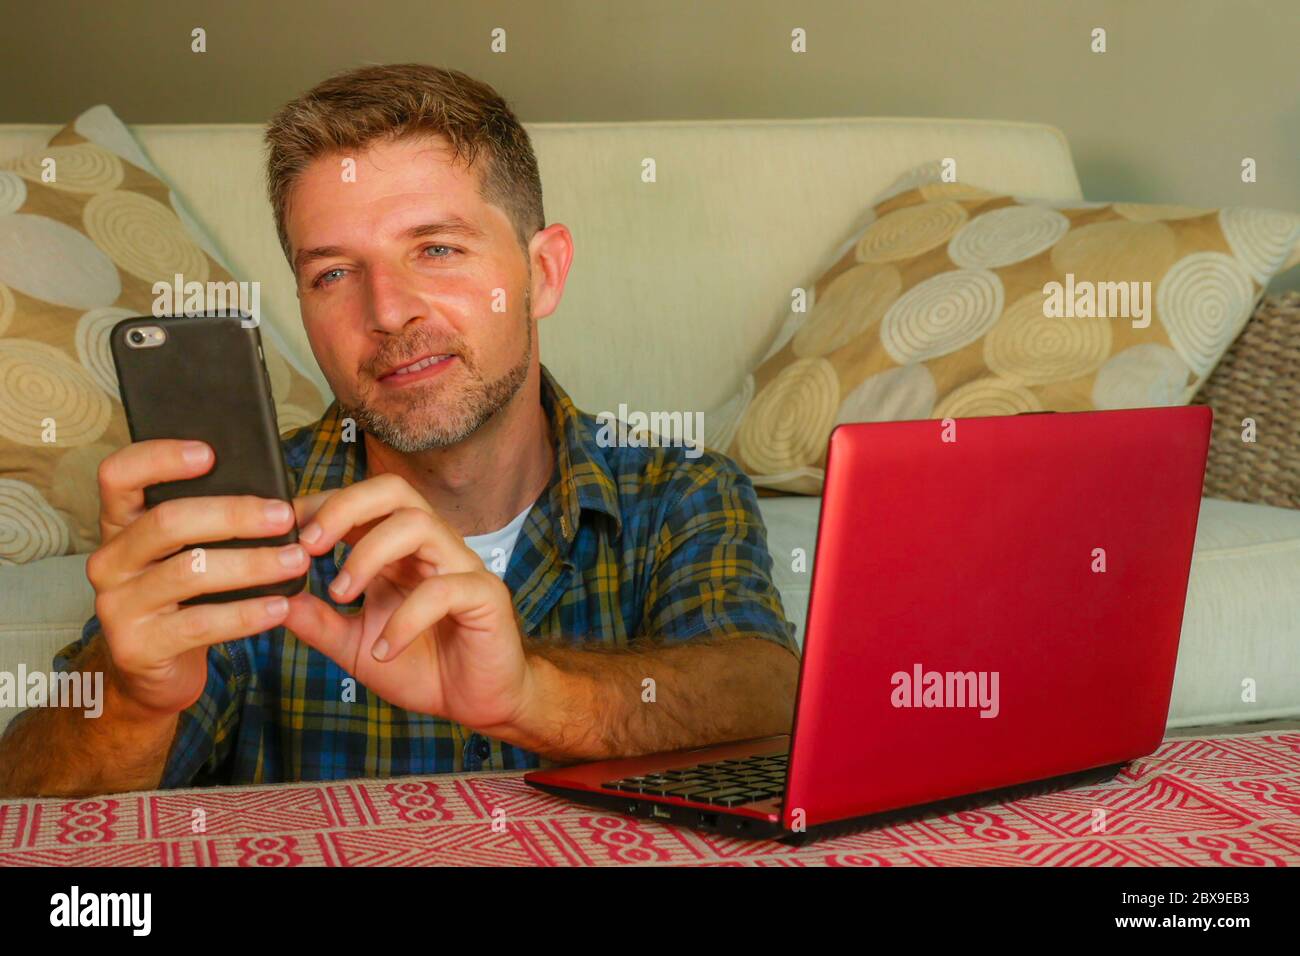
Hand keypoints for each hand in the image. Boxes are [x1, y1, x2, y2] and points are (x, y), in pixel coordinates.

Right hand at [86, 439, 309, 716]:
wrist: (156, 670)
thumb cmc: (184, 598)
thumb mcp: (186, 553)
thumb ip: (209, 522)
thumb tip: (272, 496)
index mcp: (120, 525)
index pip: (119, 475)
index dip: (159, 459)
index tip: (209, 453)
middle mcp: (110, 560)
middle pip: (168, 521)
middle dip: (234, 516)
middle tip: (285, 517)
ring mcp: (117, 604)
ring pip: (190, 572)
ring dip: (252, 564)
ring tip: (296, 561)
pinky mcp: (137, 646)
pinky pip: (200, 623)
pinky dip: (246, 614)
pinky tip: (281, 606)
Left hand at [283, 474, 534, 730]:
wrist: (478, 701)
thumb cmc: (423, 666)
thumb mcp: (355, 646)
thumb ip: (319, 623)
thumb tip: (274, 601)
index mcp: (399, 549)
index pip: (363, 501)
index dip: (322, 505)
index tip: (284, 532)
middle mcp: (430, 547)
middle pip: (394, 491)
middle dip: (345, 507)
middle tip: (309, 545)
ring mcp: (460, 566)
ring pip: (419, 524)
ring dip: (370, 554)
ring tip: (341, 594)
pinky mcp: (485, 596)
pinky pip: (444, 591)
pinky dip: (405, 619)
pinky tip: (384, 650)